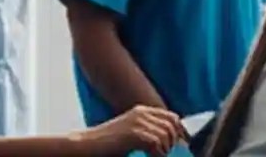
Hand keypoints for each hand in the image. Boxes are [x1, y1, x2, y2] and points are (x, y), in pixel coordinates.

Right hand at [71, 105, 188, 156]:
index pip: (172, 117)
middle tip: (165, 154)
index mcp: (142, 111)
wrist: (84, 146)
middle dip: (173, 141)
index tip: (181, 144)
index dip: (179, 131)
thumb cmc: (105, 145)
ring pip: (166, 135)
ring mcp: (138, 122)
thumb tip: (170, 145)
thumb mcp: (130, 134)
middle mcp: (142, 114)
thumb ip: (148, 134)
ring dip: (164, 150)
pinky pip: (156, 143)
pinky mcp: (133, 133)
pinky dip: (157, 154)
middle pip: (172, 125)